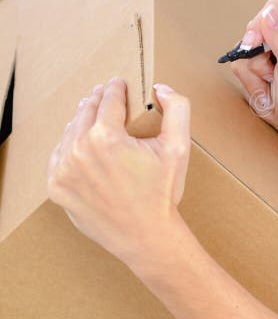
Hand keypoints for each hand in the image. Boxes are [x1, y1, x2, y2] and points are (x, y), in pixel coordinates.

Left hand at [46, 78, 191, 268]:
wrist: (145, 235)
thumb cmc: (163, 192)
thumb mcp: (179, 147)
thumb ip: (177, 108)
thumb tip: (161, 88)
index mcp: (106, 137)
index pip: (109, 100)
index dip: (115, 88)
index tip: (118, 82)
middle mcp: (79, 151)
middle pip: (86, 113)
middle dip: (97, 100)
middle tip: (103, 93)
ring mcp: (63, 171)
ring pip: (69, 132)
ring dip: (80, 120)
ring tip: (88, 113)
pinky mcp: (57, 188)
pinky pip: (57, 157)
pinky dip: (66, 145)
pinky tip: (76, 141)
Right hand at [230, 0, 277, 141]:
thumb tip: (269, 15)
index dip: (265, 18)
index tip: (257, 39)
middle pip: (256, 23)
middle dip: (259, 51)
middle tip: (271, 72)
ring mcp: (267, 42)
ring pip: (244, 46)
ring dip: (257, 71)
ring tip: (274, 83)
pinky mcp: (252, 56)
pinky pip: (237, 61)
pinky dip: (250, 80)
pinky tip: (266, 88)